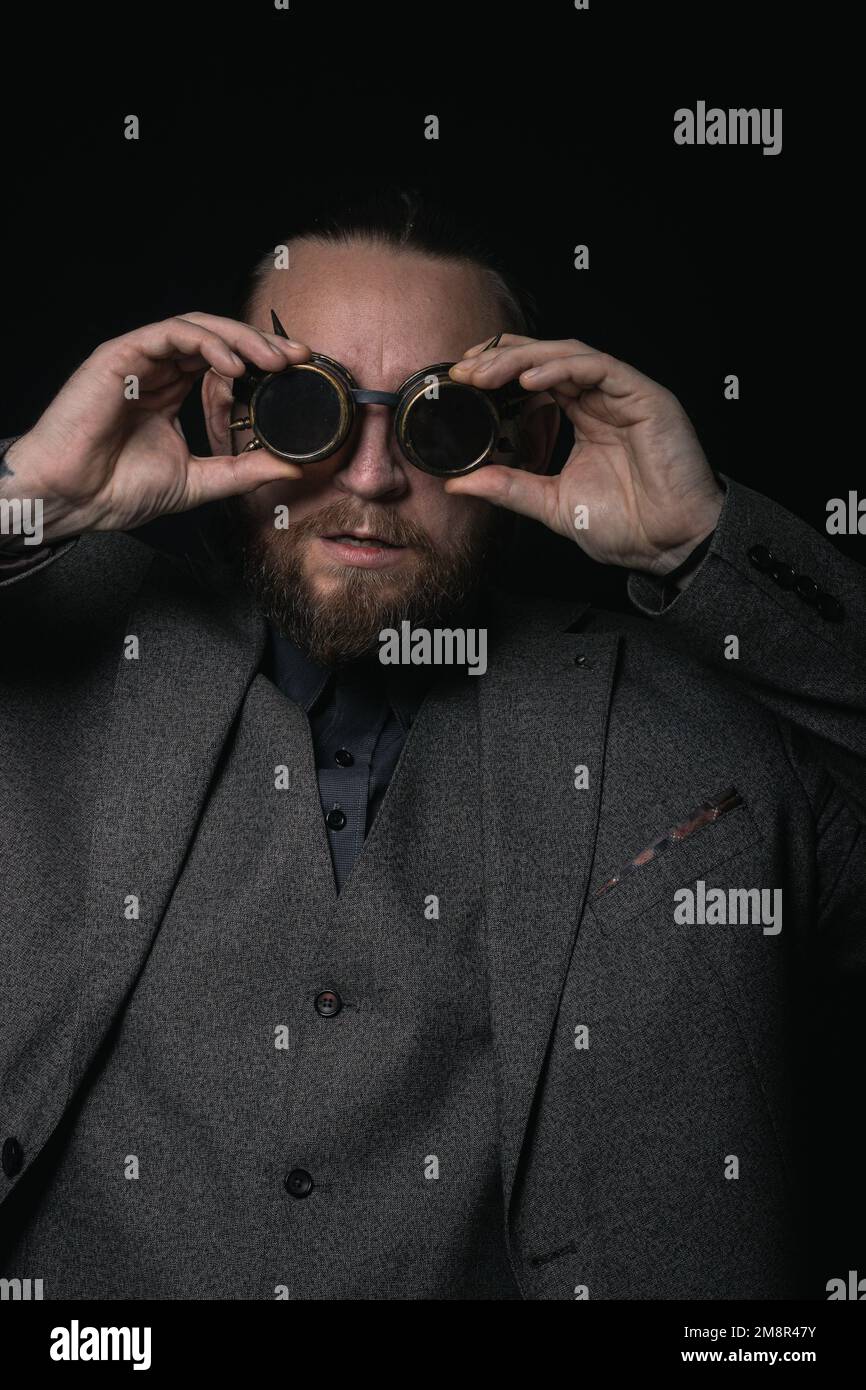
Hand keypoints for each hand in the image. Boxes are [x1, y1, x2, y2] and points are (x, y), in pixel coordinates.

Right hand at [0, 313, 311, 543]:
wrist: (72, 498)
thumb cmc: (117, 489)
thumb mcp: (198, 482)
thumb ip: (242, 471)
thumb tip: (291, 467)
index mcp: (173, 393)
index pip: (225, 363)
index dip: (263, 364)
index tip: (299, 374)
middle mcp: (159, 371)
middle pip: (218, 338)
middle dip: (262, 344)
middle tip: (298, 358)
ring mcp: (140, 360)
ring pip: (199, 328)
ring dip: (241, 339)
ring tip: (273, 361)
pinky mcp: (121, 355)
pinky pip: (171, 334)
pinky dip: (207, 344)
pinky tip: (233, 365)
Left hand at [444, 334, 723, 574]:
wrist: (670, 545)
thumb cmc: (627, 526)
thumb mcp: (551, 504)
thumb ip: (508, 487)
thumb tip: (459, 484)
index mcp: (584, 417)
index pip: (536, 378)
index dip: (498, 372)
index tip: (461, 380)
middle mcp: (602, 399)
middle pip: (546, 358)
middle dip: (501, 359)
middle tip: (463, 371)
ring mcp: (624, 395)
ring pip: (568, 354)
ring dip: (522, 358)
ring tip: (485, 372)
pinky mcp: (645, 396)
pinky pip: (598, 368)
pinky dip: (561, 367)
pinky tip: (528, 380)